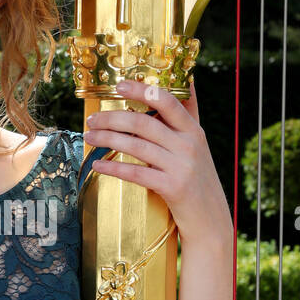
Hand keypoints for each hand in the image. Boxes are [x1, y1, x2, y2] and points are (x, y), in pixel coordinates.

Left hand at [82, 76, 232, 245]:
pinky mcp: (173, 188)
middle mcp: (189, 145)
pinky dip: (113, 169)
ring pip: (137, 146)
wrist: (211, 218)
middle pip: (144, 123)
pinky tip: (97, 166)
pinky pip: (136, 174)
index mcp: (193, 130)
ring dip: (108, 140)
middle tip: (92, 120)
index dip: (142, 90)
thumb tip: (188, 81)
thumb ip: (189, 116)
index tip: (119, 85)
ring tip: (89, 138)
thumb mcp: (198, 144)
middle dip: (113, 118)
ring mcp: (182, 167)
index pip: (167, 101)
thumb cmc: (198, 178)